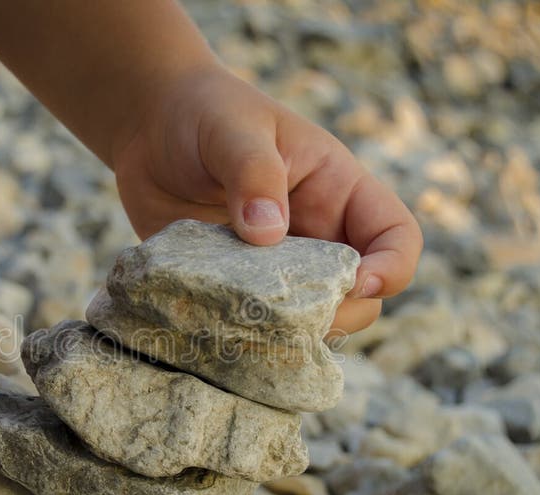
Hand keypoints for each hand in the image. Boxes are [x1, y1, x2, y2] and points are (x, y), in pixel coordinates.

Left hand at [111, 67, 421, 334]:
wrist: (145, 129)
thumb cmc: (204, 112)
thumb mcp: (232, 129)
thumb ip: (253, 173)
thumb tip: (267, 235)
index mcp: (337, 190)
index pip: (395, 235)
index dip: (392, 266)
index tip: (358, 283)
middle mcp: (316, 236)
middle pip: (361, 296)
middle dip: (341, 313)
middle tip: (294, 316)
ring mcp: (277, 268)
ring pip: (310, 319)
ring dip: (291, 331)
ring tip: (252, 326)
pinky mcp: (236, 289)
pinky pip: (255, 325)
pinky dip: (246, 336)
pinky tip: (221, 331)